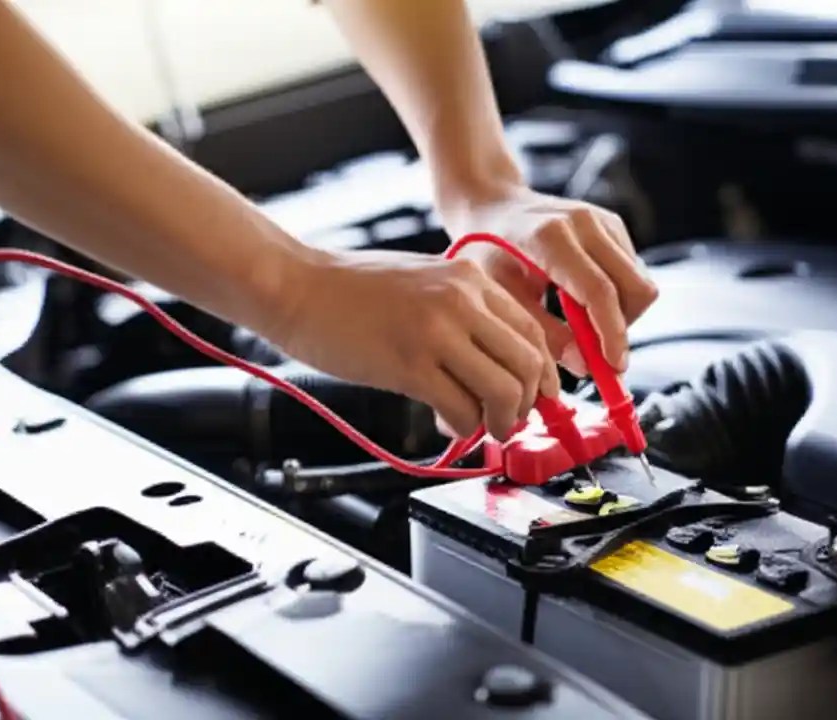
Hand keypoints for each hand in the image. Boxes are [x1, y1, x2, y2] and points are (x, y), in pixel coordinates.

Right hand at [271, 249, 559, 439]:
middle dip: (526, 404)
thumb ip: (462, 317)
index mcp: (469, 278)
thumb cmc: (349, 289)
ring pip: (504, 391)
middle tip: (509, 422)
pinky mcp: (409, 364)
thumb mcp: (423, 283)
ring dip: (500, 422)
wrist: (295, 285)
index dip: (541, 374)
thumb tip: (492, 367)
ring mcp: (437, 332)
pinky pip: (461, 409)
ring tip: (482, 430)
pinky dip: (462, 429)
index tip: (536, 398)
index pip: (532, 332)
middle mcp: (461, 300)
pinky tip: (446, 425)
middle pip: (528, 364)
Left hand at [441, 185, 658, 377]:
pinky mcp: (613, 224)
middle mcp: (584, 223)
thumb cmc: (489, 253)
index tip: (614, 367)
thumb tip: (585, 366)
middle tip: (596, 350)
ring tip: (583, 323)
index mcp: (550, 238)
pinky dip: (618, 296)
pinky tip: (583, 299)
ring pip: (640, 282)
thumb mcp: (502, 297)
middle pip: (635, 288)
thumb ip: (544, 334)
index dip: (611, 334)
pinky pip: (633, 272)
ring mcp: (603, 220)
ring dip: (621, 313)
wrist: (494, 204)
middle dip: (623, 326)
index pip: (599, 291)